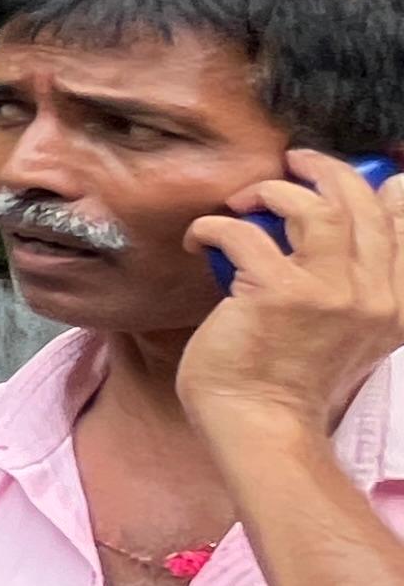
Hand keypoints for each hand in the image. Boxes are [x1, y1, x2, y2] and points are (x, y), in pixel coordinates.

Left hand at [183, 150, 403, 439]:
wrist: (262, 424)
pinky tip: (201, 240)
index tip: (349, 174)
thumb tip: (352, 227)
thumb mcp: (354, 331)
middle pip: (364, 203)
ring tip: (244, 199)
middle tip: (295, 162)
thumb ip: (363, 285)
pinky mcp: (277, 293)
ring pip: (315, 207)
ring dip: (274, 190)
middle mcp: (375, 295)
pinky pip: (243, 233)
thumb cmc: (294, 376)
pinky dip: (215, 226)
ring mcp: (330, 293)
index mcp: (399, 304)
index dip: (384, 188)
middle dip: (326, 170)